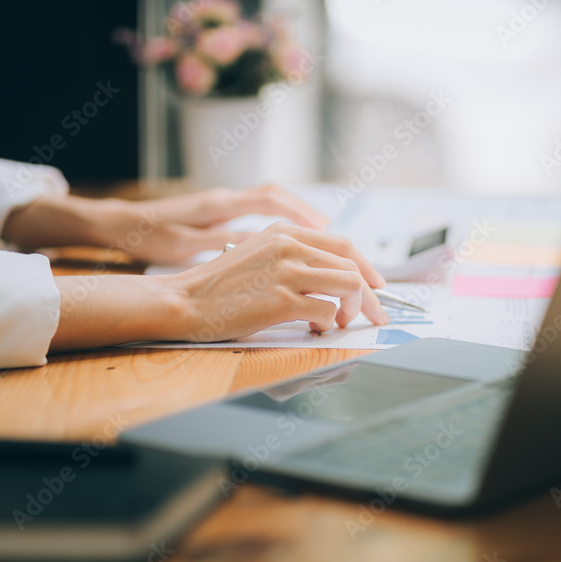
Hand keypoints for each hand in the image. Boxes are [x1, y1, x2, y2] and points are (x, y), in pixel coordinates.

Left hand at [100, 184, 329, 265]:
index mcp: (219, 204)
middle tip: (337, 238)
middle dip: (311, 216)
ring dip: (298, 221)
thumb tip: (261, 241)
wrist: (119, 224)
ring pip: (272, 205)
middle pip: (280, 198)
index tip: (326, 227)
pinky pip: (260, 215)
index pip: (271, 200)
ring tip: (324, 243)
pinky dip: (281, 226)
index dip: (302, 213)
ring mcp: (223, 204)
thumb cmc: (147, 236)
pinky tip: (292, 246)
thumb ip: (222, 241)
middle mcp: (226, 199)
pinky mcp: (219, 214)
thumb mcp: (183, 245)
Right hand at [164, 222, 389, 340]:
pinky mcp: (281, 300)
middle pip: (352, 266)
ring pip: (348, 286)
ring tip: (336, 323)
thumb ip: (292, 257)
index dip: (366, 267)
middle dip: (370, 295)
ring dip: (350, 310)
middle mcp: (288, 245)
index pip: (343, 245)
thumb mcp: (258, 254)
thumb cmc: (218, 287)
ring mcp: (285, 271)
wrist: (184, 300)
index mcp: (284, 231)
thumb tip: (332, 277)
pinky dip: (328, 325)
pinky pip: (326, 312)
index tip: (376, 286)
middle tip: (375, 315)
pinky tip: (315, 330)